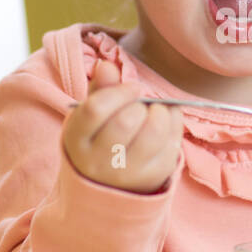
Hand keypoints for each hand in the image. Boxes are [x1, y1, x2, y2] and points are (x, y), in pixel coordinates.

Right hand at [62, 61, 183, 193]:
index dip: (119, 92)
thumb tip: (106, 66)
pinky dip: (174, 126)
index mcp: (77, 139)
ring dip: (161, 113)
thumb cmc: (100, 139)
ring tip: (157, 112)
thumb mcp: (91, 115)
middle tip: (143, 105)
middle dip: (141, 105)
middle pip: (126, 121)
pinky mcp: (152, 177)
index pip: (96, 109)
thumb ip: (100, 89)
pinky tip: (166, 124)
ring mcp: (126, 173)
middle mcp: (98, 161)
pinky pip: (171, 144)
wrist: (109, 184)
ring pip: (153, 133)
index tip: (134, 88)